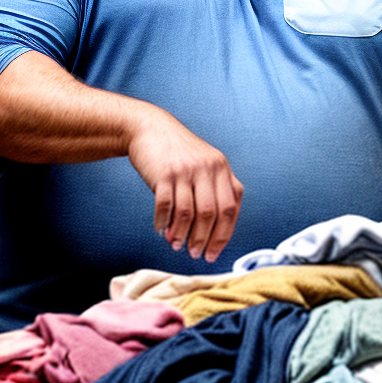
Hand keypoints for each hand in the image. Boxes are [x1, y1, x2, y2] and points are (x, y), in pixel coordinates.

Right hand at [128, 104, 243, 262]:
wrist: (151, 129)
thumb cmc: (179, 153)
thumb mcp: (206, 165)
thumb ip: (215, 191)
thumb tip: (214, 233)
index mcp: (221, 168)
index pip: (230, 209)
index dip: (223, 235)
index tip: (213, 253)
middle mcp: (206, 168)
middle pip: (210, 214)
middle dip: (202, 239)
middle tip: (195, 254)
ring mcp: (185, 170)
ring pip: (188, 213)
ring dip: (182, 235)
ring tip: (176, 245)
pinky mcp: (164, 173)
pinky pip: (165, 206)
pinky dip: (163, 223)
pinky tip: (161, 230)